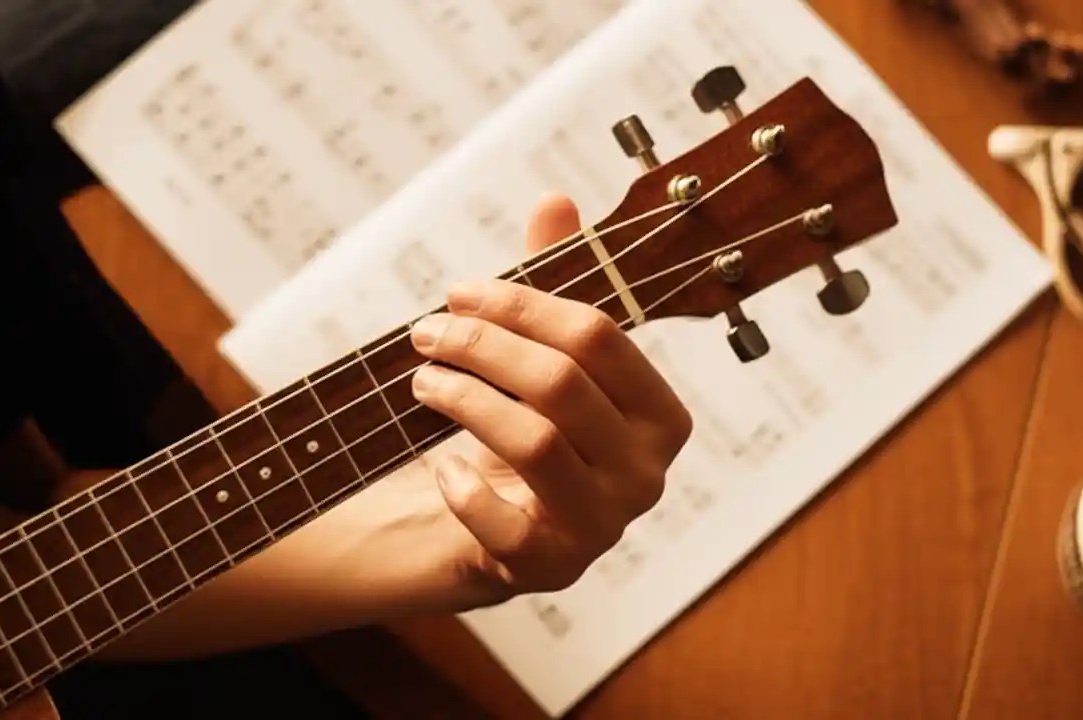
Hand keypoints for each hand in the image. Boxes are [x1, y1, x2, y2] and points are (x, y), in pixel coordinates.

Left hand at [409, 193, 691, 604]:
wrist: (496, 530)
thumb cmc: (529, 430)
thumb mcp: (541, 358)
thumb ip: (554, 285)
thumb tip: (556, 201)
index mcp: (661, 414)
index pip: (598, 336)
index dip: (522, 303)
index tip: (460, 291)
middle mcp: (647, 473)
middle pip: (561, 383)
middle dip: (482, 346)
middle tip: (427, 332)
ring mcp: (604, 526)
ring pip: (533, 442)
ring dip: (463, 399)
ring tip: (421, 381)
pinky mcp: (552, 567)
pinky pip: (506, 523)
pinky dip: (464, 488)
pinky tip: (440, 464)